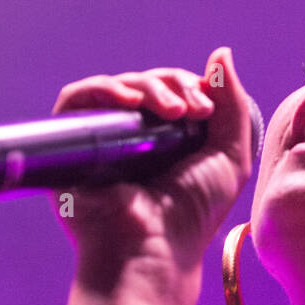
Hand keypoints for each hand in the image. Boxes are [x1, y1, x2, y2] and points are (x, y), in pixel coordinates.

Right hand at [49, 48, 254, 280]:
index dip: (189, 86)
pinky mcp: (71, 145)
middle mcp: (132, 137)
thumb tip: (220, 53)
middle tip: (192, 110)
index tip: (206, 108)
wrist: (154, 251)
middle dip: (172, 84)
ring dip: (146, 86)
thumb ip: (232, 105)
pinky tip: (128, 99)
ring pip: (116, 88)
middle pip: (145, 85)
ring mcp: (101, 140)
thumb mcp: (230, 156)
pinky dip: (101, 89)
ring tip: (170, 110)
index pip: (172, 91)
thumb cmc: (193, 215)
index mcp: (167, 139)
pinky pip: (76, 100)